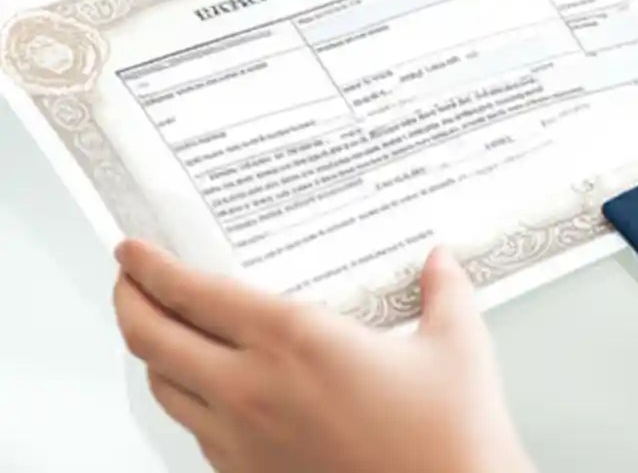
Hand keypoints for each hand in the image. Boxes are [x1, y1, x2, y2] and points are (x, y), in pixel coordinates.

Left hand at [113, 240, 533, 472]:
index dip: (150, 267)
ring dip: (151, 354)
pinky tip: (208, 392)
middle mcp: (253, 389)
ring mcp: (243, 440)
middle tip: (128, 279)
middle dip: (128, 301)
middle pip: (151, 340)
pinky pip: (194, 432)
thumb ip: (444, 291)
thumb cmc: (450, 438)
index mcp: (294, 341)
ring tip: (161, 332)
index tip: (134, 249)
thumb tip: (440, 261)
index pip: (192, 294)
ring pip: (163, 389)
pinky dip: (186, 400)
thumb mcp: (458, 345)